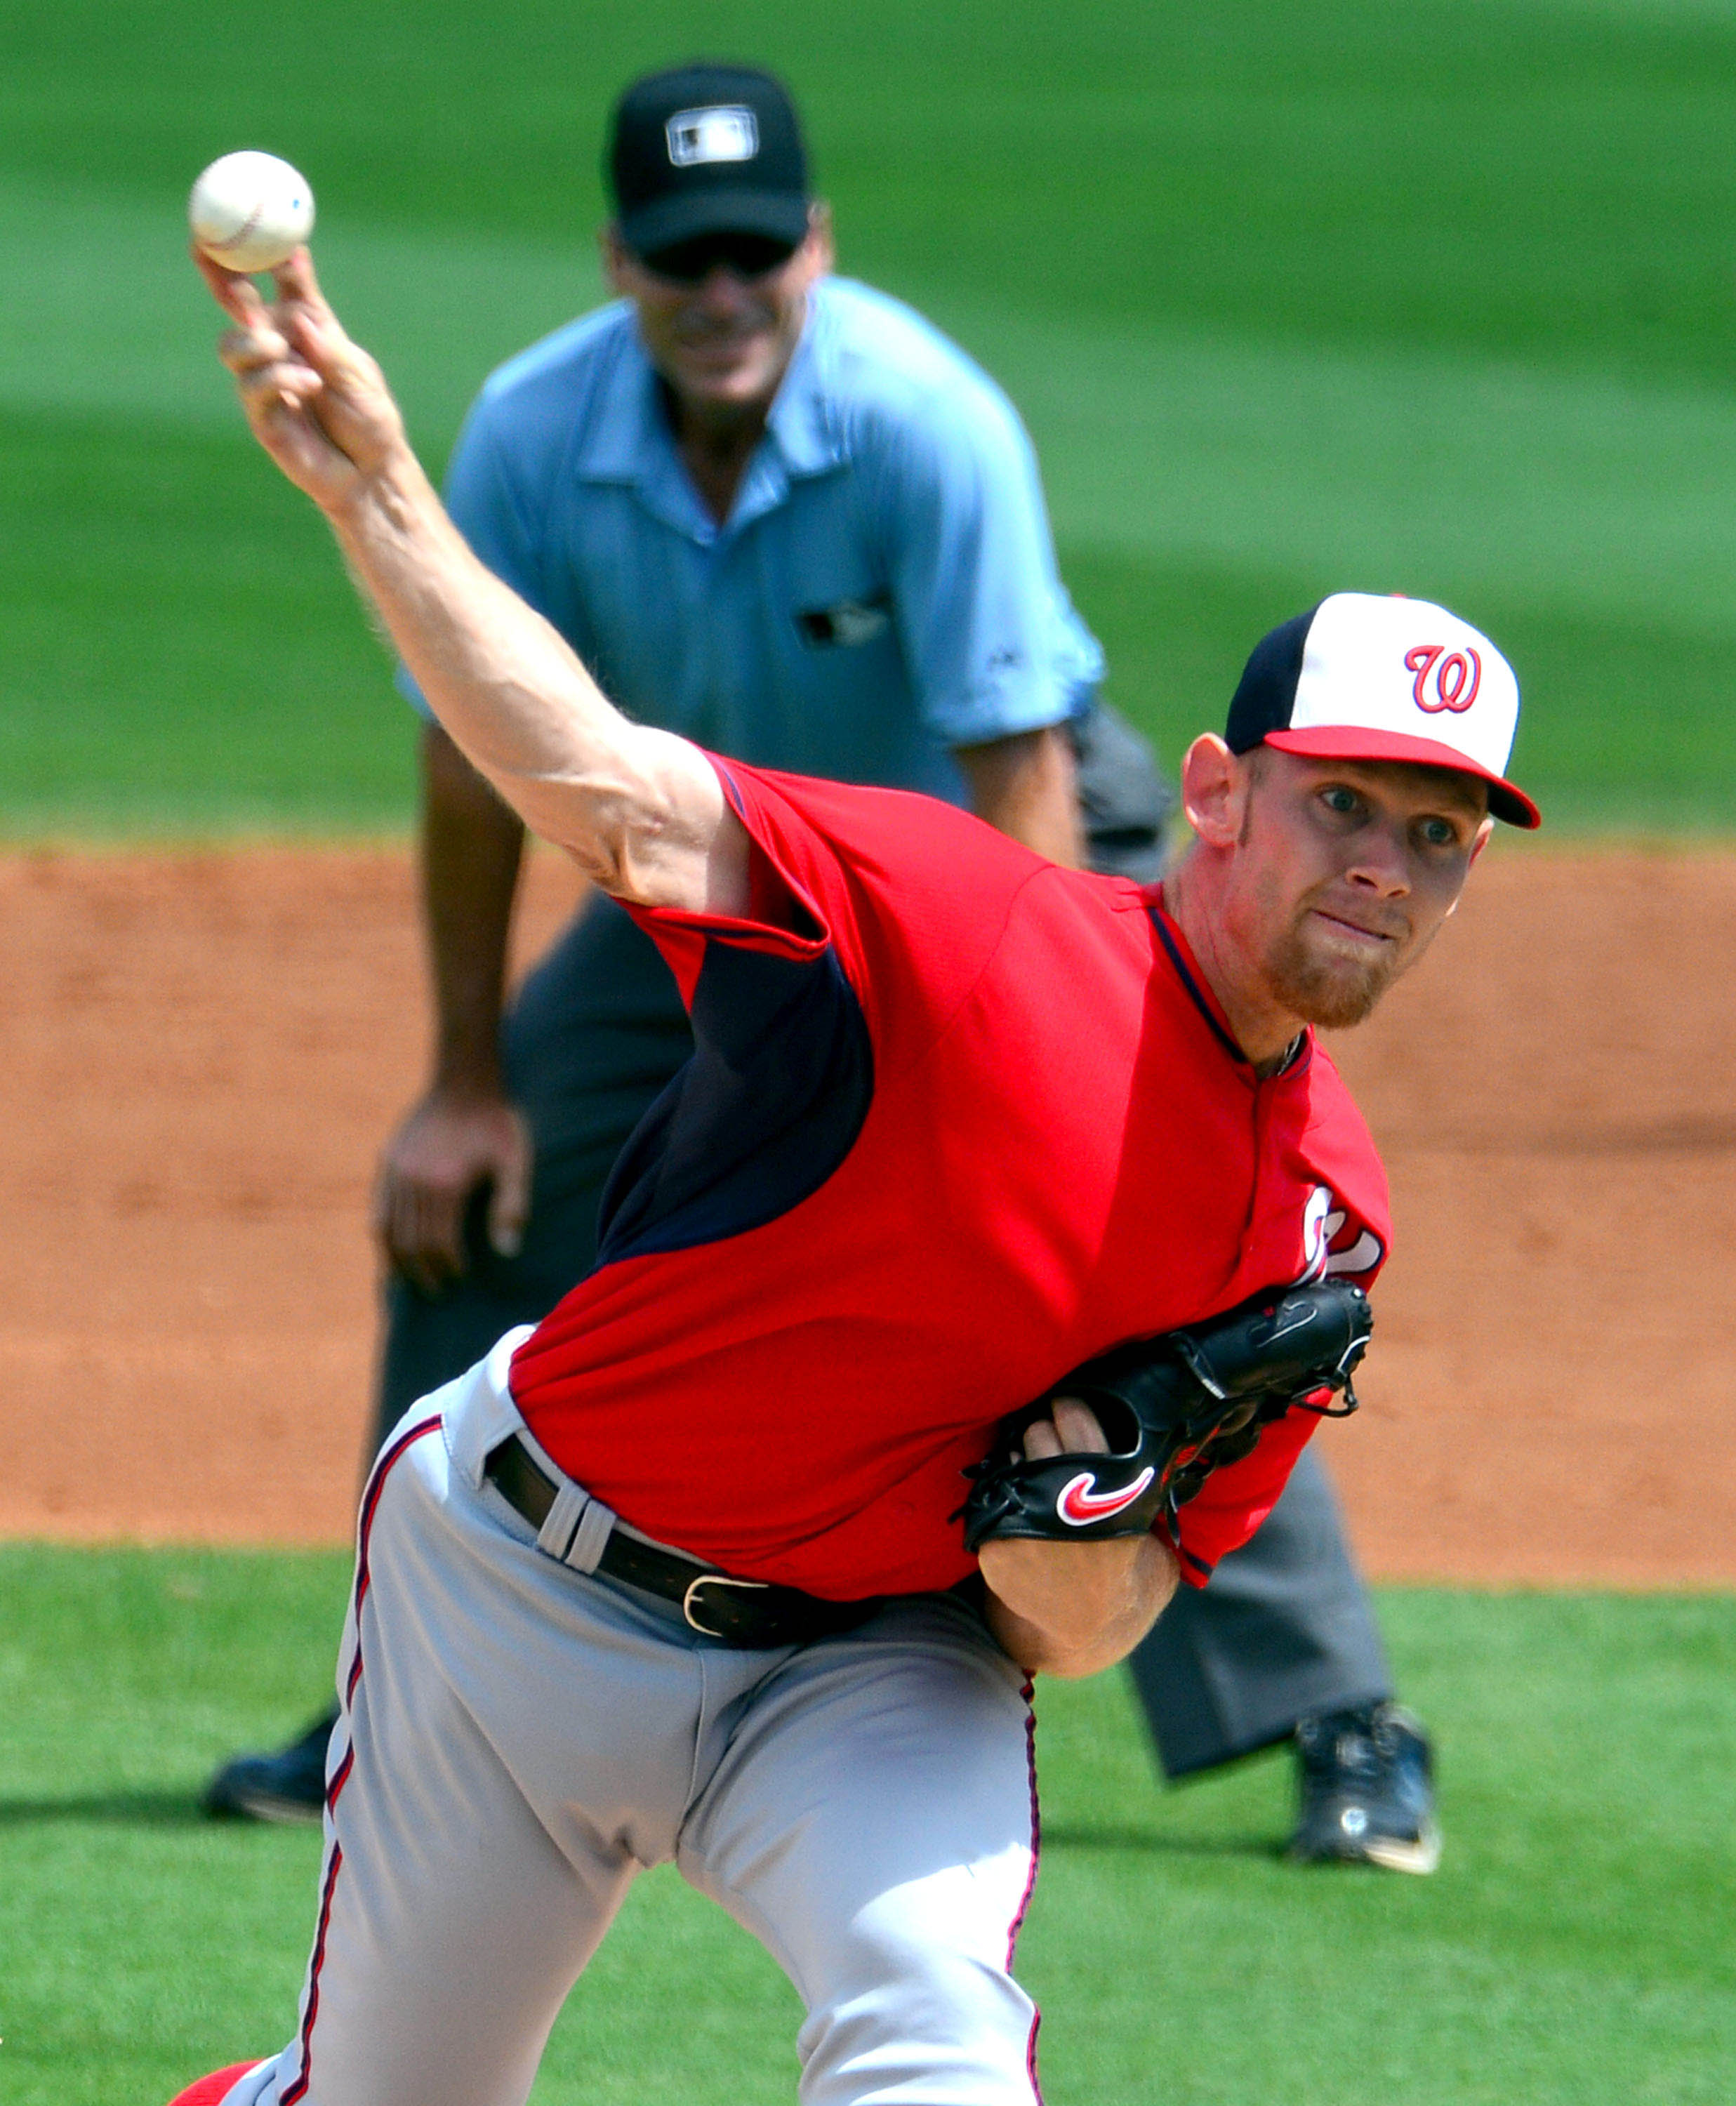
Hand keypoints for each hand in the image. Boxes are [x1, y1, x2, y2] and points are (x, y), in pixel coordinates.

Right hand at [194, 245, 406, 513]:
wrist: (371, 474)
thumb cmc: (371, 421)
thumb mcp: (358, 374)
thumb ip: (328, 345)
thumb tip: (297, 314)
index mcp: (306, 327)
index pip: (275, 280)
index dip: (260, 250)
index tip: (251, 219)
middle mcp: (278, 347)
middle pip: (235, 301)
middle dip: (217, 272)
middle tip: (205, 248)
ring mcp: (264, 380)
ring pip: (234, 343)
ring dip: (257, 341)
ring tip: (287, 353)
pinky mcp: (261, 414)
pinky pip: (253, 384)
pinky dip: (278, 378)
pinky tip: (307, 385)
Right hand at [372, 1085, 532, 1296]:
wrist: (464, 1082)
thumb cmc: (496, 1123)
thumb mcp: (515, 1162)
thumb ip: (512, 1207)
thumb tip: (507, 1252)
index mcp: (446, 1186)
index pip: (440, 1243)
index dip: (448, 1266)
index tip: (459, 1278)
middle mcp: (414, 1182)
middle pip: (412, 1243)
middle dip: (423, 1272)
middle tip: (436, 1291)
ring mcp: (396, 1172)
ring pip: (389, 1230)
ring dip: (399, 1260)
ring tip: (410, 1280)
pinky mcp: (387, 1161)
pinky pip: (378, 1208)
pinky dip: (382, 1234)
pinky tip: (389, 1249)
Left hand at [978, 1398, 1177, 1677]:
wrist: (1087, 1624)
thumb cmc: (1122, 1563)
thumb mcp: (1147, 1519)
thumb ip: (1140, 1476)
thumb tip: (1152, 1424)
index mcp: (1108, 1488)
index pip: (1075, 1416)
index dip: (1069, 1408)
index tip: (1065, 1408)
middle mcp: (1065, 1502)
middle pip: (1038, 1433)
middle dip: (1043, 1434)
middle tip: (1049, 1447)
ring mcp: (1027, 1525)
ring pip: (1011, 1460)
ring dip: (1020, 1462)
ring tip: (1035, 1481)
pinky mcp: (996, 1546)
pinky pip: (993, 1497)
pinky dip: (1003, 1497)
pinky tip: (1018, 1509)